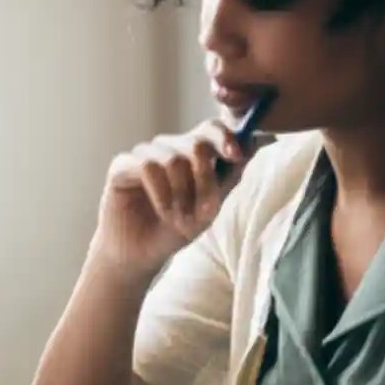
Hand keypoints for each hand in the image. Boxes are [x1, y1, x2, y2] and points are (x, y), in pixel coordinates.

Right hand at [96, 122, 249, 274]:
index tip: (236, 155)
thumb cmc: (174, 230)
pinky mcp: (122, 165)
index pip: (211, 129)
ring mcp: (144, 154)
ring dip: (181, 194)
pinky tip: (162, 210)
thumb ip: (232, 174)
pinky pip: (148, 167)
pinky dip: (161, 194)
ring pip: (173, 158)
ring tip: (177, 218)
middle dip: (205, 181)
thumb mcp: (211, 206)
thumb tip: (262, 140)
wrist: (141, 255)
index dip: (226, 136)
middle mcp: (168, 148)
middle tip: (202, 212)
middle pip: (196, 143)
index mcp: (191, 153)